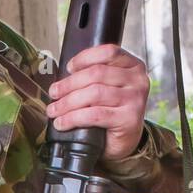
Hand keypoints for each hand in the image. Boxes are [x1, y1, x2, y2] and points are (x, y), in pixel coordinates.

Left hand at [45, 44, 149, 162]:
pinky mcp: (129, 119)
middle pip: (97, 73)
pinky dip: (73, 118)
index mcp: (133, 66)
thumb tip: (62, 76)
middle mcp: (138, 80)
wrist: (125, 140)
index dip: (84, 58)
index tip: (68, 68)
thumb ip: (93, 75)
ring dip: (68, 102)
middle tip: (54, 93)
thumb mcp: (107, 86)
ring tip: (54, 110)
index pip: (108, 52)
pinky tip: (62, 122)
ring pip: (94, 93)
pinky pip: (95, 115)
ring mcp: (135, 99)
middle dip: (69, 84)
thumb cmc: (112, 110)